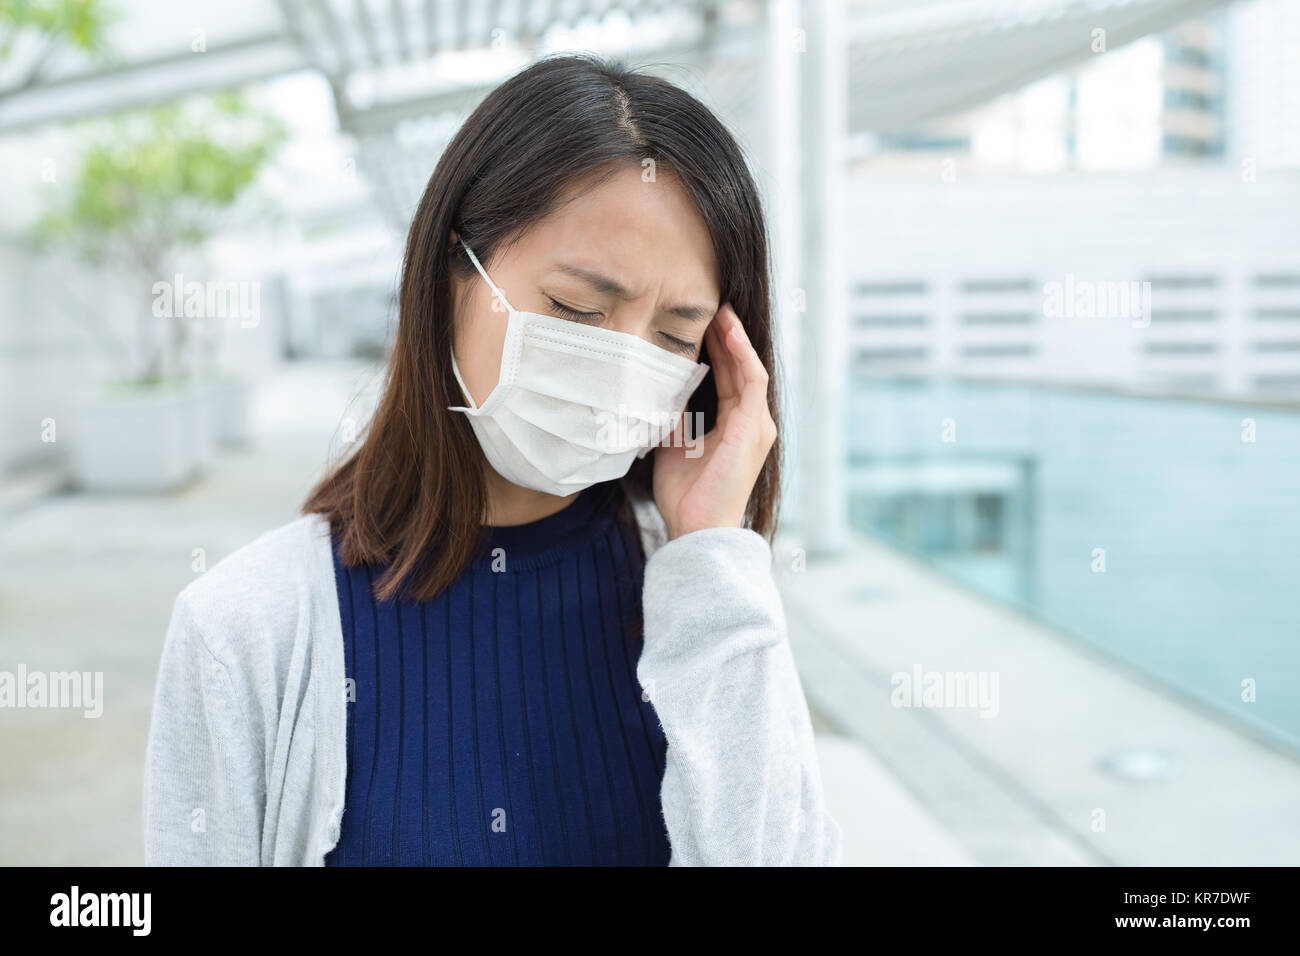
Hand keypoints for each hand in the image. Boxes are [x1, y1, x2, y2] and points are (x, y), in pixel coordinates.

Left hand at [653, 302, 776, 539]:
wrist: (695, 528)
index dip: (713, 348)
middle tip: (707, 304)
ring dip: (735, 338)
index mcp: (734, 425)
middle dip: (724, 335)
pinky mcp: (753, 428)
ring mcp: (756, 424)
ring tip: (720, 310)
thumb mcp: (673, 443)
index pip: (725, 376)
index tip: (694, 322)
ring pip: (748, 367)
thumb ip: (672, 414)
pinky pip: (752, 381)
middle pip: (738, 367)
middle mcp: (751, 422)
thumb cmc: (685, 495)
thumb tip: (654, 385)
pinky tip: (728, 333)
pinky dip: (741, 354)